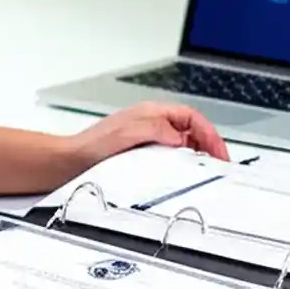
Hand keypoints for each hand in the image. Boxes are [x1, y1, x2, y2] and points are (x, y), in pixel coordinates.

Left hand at [66, 101, 229, 169]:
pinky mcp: (142, 152)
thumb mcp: (128, 134)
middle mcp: (151, 122)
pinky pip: (170, 155)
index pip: (191, 118)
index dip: (209, 134)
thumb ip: (156, 130)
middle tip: (218, 164)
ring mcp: (147, 137)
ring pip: (182, 142)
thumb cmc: (93, 146)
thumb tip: (179, 136)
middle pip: (190, 129)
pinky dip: (182, 163)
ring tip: (205, 170)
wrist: (70, 161)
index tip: (218, 153)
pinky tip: (182, 175)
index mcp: (152, 113)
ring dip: (196, 154)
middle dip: (208, 144)